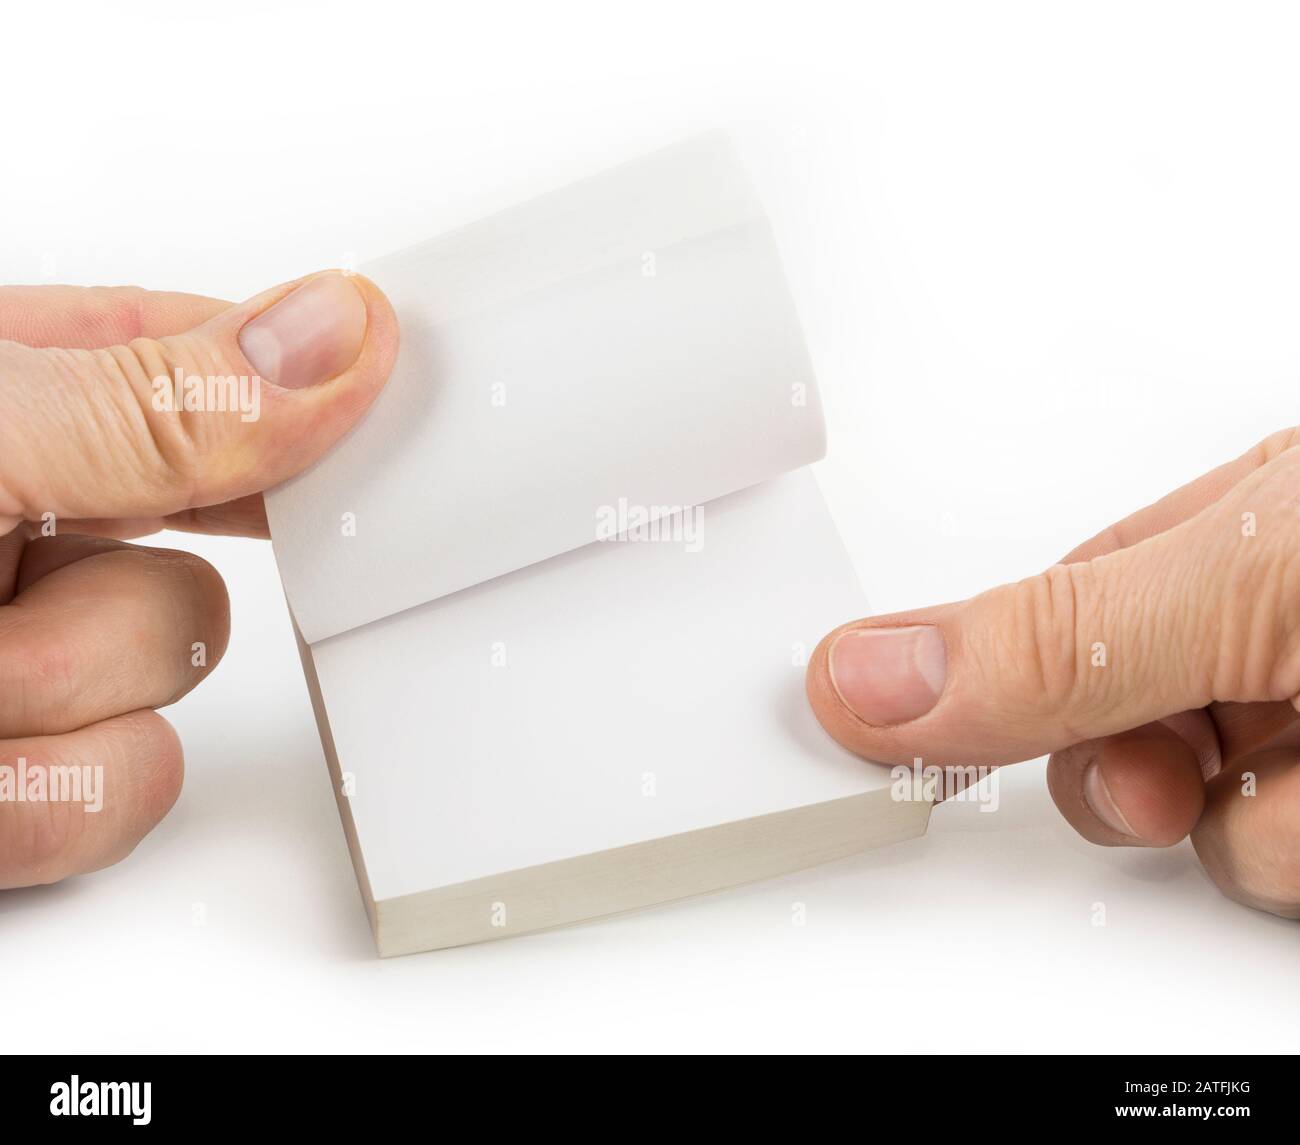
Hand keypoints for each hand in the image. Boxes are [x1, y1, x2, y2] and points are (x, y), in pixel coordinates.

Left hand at [0, 274, 396, 886]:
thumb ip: (135, 396)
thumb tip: (329, 335)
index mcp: (0, 391)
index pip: (216, 366)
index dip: (308, 390)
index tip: (401, 402)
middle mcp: (16, 518)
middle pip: (207, 540)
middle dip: (112, 574)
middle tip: (28, 558)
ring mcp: (10, 655)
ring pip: (170, 680)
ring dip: (51, 692)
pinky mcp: (0, 787)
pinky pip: (120, 793)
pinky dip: (38, 796)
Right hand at [806, 429, 1299, 918]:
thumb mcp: (1245, 582)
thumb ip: (1057, 639)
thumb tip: (870, 674)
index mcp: (1232, 537)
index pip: (1052, 622)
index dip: (972, 683)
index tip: (881, 736)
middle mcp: (1271, 635)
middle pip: (1114, 743)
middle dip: (1128, 777)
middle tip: (1163, 773)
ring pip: (1199, 831)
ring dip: (1248, 829)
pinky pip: (1266, 878)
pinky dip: (1298, 862)